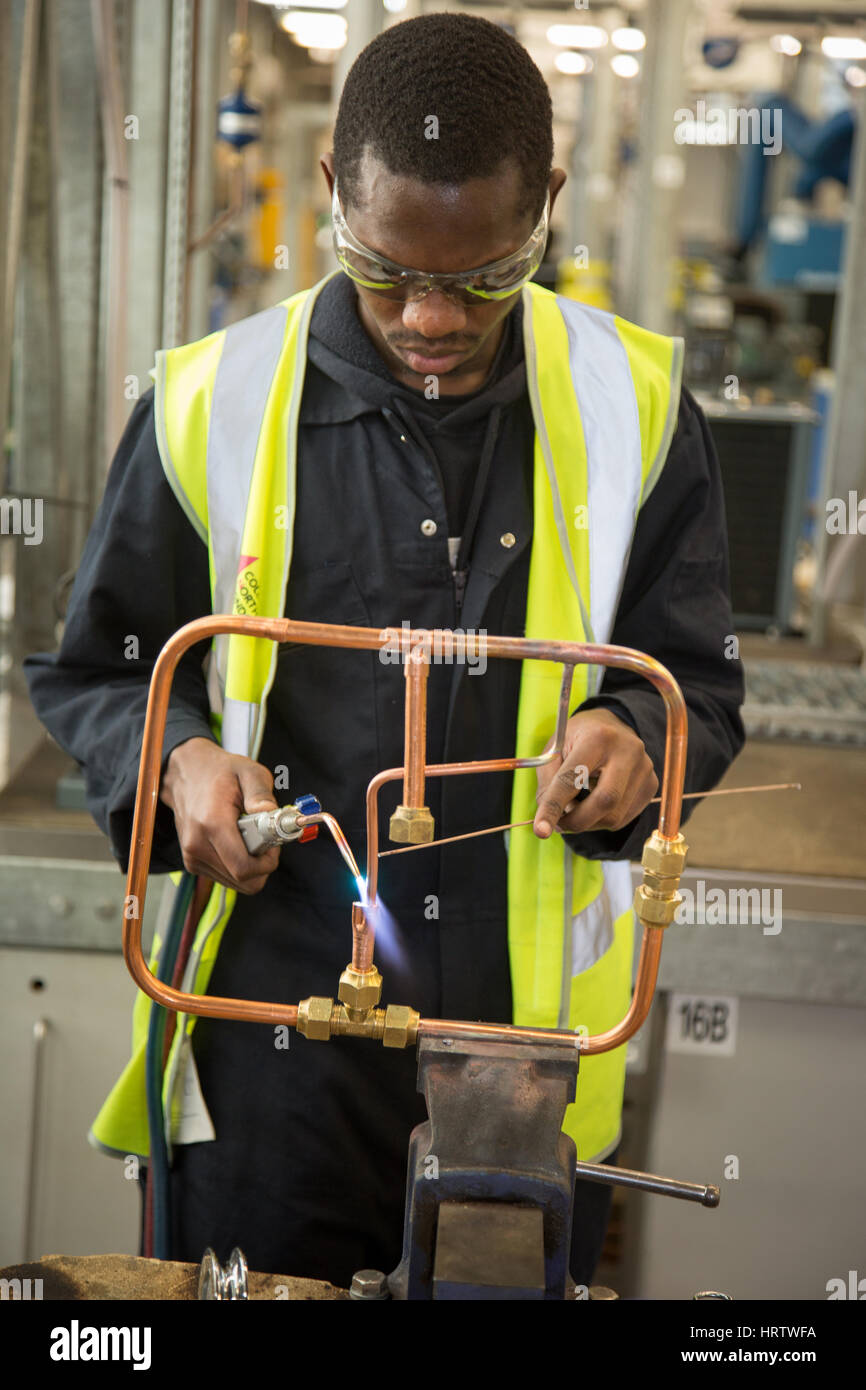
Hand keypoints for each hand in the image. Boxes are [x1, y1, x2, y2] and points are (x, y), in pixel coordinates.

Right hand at [160, 737, 280, 892]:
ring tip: (250, 836)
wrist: (187, 774)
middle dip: (262, 865)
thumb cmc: (219, 773)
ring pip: (236, 882)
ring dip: (251, 865)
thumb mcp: (248, 771)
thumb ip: (261, 793)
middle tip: (265, 840)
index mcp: (212, 824)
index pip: (243, 868)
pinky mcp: (192, 862)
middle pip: (243, 880)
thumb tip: (270, 815)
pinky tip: (237, 842)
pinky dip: (238, 865)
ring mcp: (192, 856)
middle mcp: (197, 845)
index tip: (273, 844)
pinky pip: (226, 877)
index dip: (267, 862)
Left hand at [533, 709, 657, 838]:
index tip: (540, 830)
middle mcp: (627, 751)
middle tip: (559, 824)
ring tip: (577, 806)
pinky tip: (595, 803)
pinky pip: (624, 818)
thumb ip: (548, 782)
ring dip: (588, 821)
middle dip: (577, 821)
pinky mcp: (652, 784)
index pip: (573, 779)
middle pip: (605, 802)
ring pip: (614, 816)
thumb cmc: (579, 738)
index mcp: (598, 737)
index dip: (554, 807)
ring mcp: (644, 768)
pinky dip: (603, 819)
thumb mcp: (555, 749)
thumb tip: (548, 819)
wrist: (612, 726)